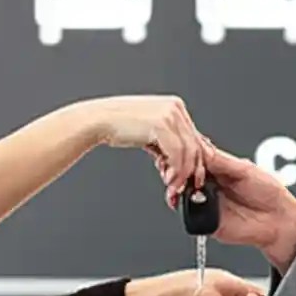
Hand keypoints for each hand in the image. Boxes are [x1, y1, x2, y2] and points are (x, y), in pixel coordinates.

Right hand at [78, 95, 206, 196]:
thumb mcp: (152, 134)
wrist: (98, 120)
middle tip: (182, 188)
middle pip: (195, 146)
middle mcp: (176, 108)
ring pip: (188, 152)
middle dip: (190, 172)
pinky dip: (175, 170)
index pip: (196, 139)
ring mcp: (170, 114)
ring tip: (172, 187)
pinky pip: (177, 152)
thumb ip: (170, 143)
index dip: (197, 163)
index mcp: (175, 107)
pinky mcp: (161, 124)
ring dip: (181, 175)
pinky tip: (167, 179)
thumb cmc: (120, 127)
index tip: (193, 180)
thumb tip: (186, 161)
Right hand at [150, 142, 295, 270]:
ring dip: (177, 185)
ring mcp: (204, 202)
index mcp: (218, 168)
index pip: (194, 156)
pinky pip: (187, 213)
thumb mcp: (245, 170)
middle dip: (178, 168)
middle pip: (182, 173)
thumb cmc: (269, 193)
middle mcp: (208, 184)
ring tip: (183, 181)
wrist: (278, 221)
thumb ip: (221, 161)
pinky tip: (188, 196)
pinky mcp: (204, 221)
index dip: (186, 152)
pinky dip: (184, 204)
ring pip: (180, 191)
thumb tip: (200, 148)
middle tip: (179, 165)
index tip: (181, 148)